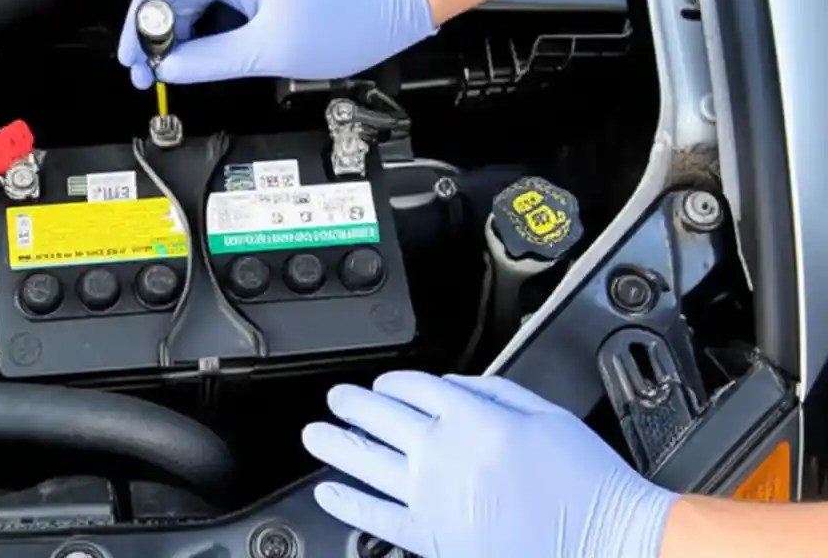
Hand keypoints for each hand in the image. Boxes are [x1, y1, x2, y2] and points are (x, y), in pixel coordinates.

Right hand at [116, 0, 436, 88]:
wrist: (400, 2)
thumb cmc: (352, 16)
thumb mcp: (272, 50)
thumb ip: (212, 61)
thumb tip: (172, 68)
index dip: (142, 14)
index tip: (135, 51)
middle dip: (156, 31)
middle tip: (146, 71)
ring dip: (180, 34)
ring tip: (169, 70)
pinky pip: (222, 5)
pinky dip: (206, 31)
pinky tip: (200, 58)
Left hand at [302, 372, 678, 557]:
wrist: (605, 538)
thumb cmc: (584, 479)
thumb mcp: (545, 412)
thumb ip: (491, 391)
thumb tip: (451, 384)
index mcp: (471, 416)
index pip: (413, 387)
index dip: (392, 382)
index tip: (384, 384)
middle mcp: (444, 451)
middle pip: (381, 416)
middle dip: (352, 403)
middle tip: (335, 398)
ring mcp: (434, 496)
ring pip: (367, 461)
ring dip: (336, 443)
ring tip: (315, 434)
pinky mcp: (434, 537)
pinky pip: (377, 516)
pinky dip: (348, 502)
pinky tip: (328, 492)